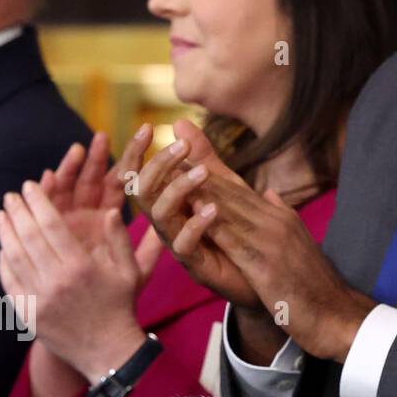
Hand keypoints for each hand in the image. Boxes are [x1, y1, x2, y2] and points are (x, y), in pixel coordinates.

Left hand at [0, 182, 148, 382]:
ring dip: (5, 233)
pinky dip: (3, 262)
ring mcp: (38, 299)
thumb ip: (120, 239)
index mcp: (81, 267)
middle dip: (18, 212)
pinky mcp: (27, 314)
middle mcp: (56, 281)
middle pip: (29, 238)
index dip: (38, 203)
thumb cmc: (121, 305)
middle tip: (12, 195)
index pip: (52, 227)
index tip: (30, 186)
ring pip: (14, 258)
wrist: (107, 349)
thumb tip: (110, 211)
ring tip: (2, 215)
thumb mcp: (129, 271)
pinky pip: (9, 282)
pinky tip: (3, 248)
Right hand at [40, 128, 162, 281]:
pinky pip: (48, 210)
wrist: (88, 322)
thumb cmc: (116, 296)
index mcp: (111, 219)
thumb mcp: (139, 269)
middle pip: (92, 180)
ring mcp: (65, 223)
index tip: (145, 135)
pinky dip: (48, 194)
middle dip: (97, 158)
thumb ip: (153, 245)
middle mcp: (87, 216)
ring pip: (67, 190)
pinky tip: (48, 177)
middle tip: (104, 136)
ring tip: (78, 150)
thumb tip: (177, 222)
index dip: (132, 160)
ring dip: (70, 169)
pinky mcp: (48, 233)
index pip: (122, 183)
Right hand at [129, 119, 261, 310]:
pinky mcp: (196, 264)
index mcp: (169, 203)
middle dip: (158, 166)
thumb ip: (202, 157)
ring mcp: (179, 244)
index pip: (140, 175)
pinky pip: (184, 245)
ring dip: (179, 190)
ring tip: (204, 172)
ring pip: (160, 215)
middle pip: (143, 192)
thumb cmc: (236, 228)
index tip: (145, 127)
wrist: (261, 275)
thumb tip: (179, 121)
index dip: (136, 154)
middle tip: (181, 147)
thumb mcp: (222, 186)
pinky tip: (213, 208)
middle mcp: (167, 223)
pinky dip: (197, 224)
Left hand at [147, 120, 372, 362]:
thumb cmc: (315, 285)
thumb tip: (269, 194)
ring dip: (198, 187)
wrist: (337, 313)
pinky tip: (191, 210)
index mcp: (279, 217)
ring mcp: (272, 239)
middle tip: (170, 142)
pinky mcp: (267, 263)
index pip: (239, 187)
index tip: (187, 143)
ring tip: (170, 168)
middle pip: (230, 189)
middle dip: (198, 166)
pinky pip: (233, 239)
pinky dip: (210, 223)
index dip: (210, 165)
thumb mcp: (297, 244)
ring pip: (228, 208)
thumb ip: (281, 217)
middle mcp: (275, 220)